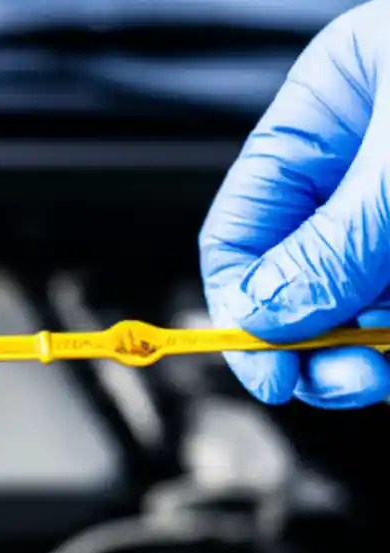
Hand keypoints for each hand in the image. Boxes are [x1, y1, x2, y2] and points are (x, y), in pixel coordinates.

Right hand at [201, 0, 389, 408]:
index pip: (240, 227)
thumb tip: (266, 317)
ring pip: (362, 293)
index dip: (241, 305)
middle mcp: (363, 155)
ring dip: (368, 343)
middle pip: (299, 271)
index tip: (266, 368)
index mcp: (326, 108)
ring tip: (381, 365)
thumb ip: (337, 242)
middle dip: (312, 334)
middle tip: (336, 380)